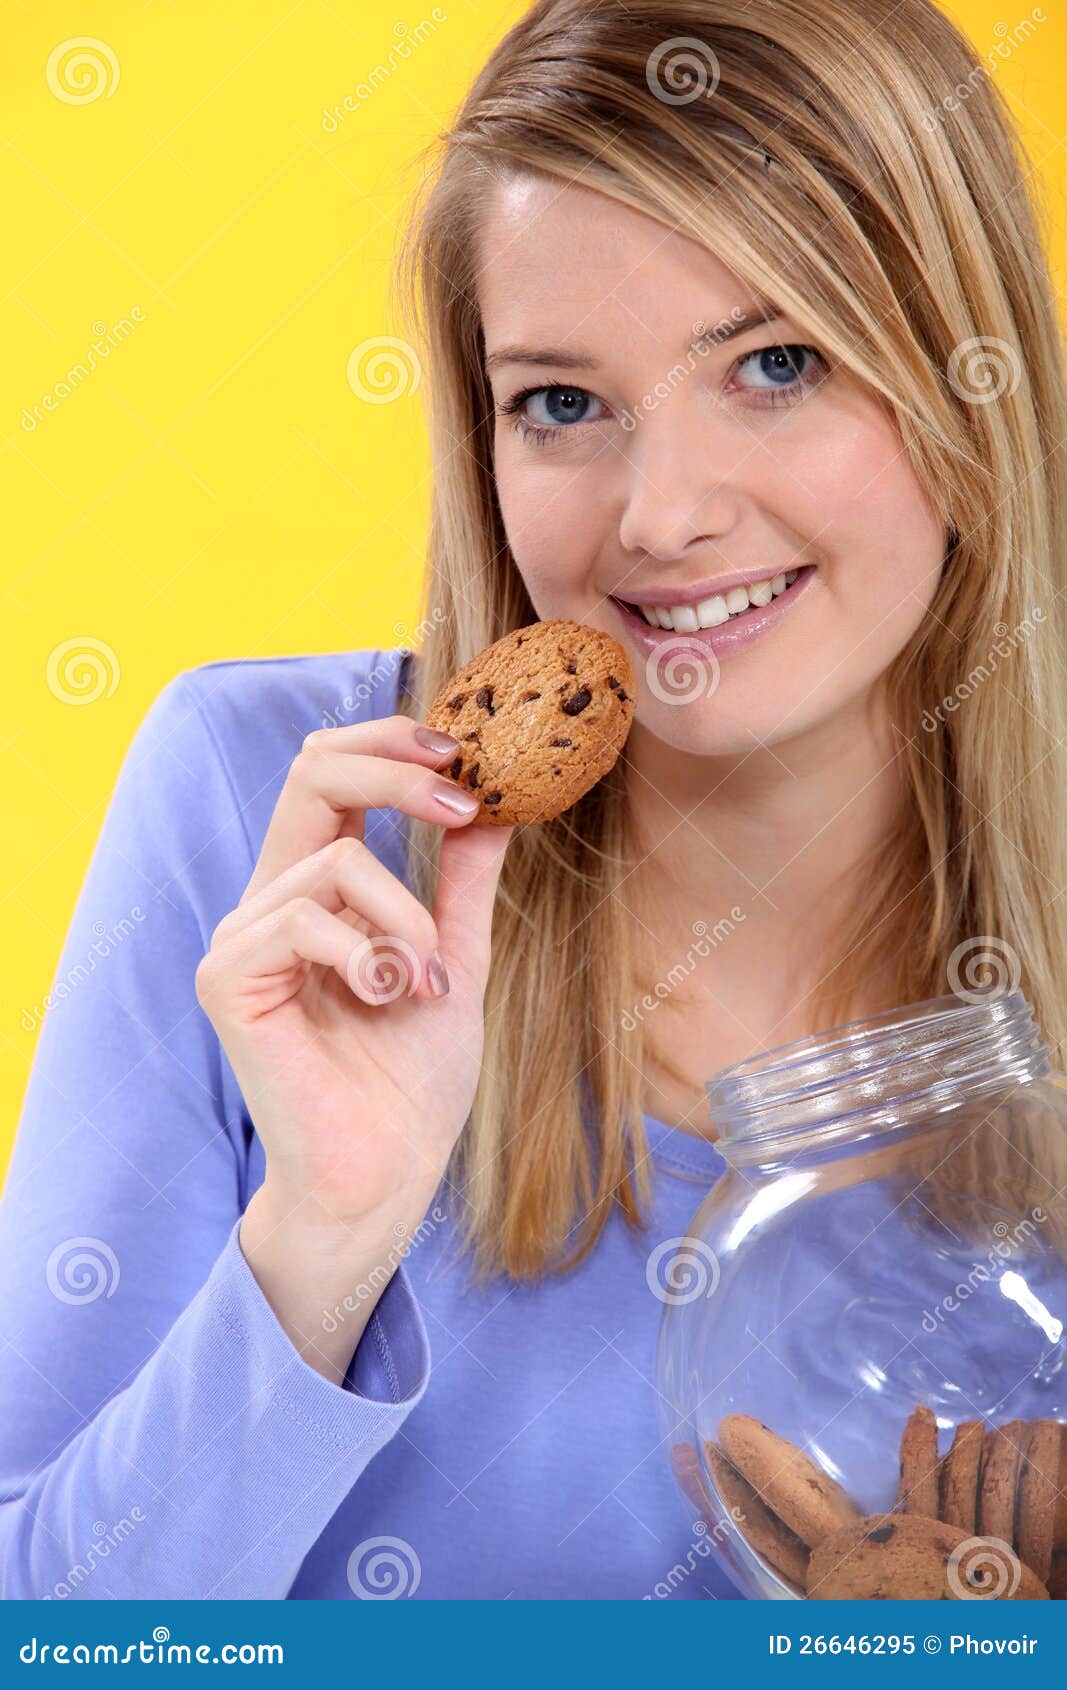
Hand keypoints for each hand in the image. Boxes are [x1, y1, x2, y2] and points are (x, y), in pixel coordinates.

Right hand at [194, 714, 512, 1322]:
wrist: (385, 1174)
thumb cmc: (414, 1081)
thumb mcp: (455, 958)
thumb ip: (463, 882)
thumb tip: (496, 803)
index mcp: (318, 890)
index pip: (331, 773)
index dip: (391, 743)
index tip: (465, 752)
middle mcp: (272, 901)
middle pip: (313, 771)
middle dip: (397, 769)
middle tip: (466, 798)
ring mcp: (243, 938)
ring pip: (337, 859)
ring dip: (410, 918)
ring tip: (428, 983)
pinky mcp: (229, 980)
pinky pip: (304, 920)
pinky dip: (368, 952)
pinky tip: (388, 997)